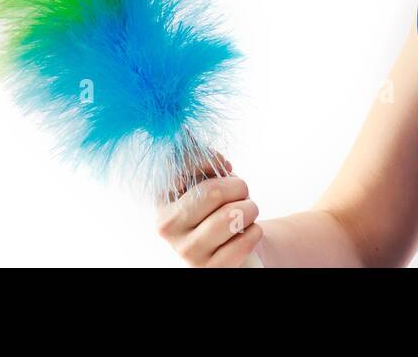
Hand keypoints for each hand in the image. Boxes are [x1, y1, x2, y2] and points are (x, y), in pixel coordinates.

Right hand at [155, 151, 263, 266]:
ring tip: (248, 211)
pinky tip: (247, 232)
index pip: (181, 167)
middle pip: (212, 192)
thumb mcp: (209, 179)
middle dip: (238, 187)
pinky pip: (244, 240)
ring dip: (249, 209)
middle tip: (242, 193)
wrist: (232, 244)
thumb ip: (203, 158)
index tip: (226, 166)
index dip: (211, 160)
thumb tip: (204, 148)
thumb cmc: (220, 206)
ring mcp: (186, 251)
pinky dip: (255, 231)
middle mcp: (167, 227)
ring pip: (230, 217)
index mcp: (162, 199)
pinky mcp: (210, 269)